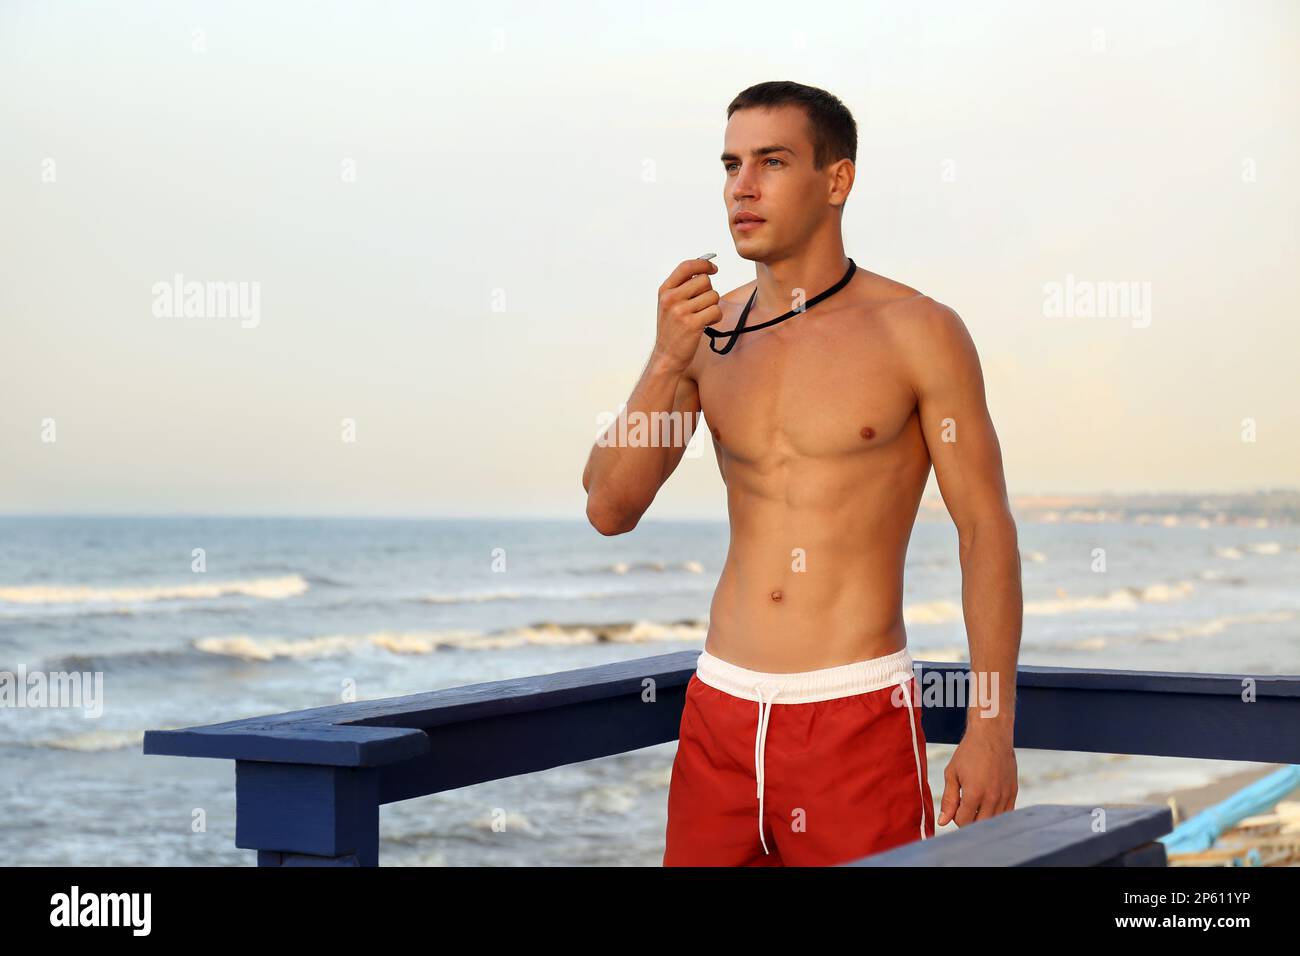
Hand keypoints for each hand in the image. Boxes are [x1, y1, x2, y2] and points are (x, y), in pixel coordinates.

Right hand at [653, 257, 721, 371]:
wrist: (667, 356)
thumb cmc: (673, 329)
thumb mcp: (669, 304)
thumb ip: (683, 286)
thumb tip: (706, 268)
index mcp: (665, 290)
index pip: (686, 266)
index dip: (704, 264)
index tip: (714, 269)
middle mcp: (671, 298)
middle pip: (704, 280)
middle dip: (709, 291)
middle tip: (702, 305)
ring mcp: (681, 311)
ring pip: (713, 296)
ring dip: (713, 306)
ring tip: (702, 316)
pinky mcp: (692, 324)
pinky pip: (716, 310)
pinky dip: (716, 317)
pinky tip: (707, 323)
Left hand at [937, 726, 1017, 827]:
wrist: (991, 735)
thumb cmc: (969, 753)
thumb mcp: (952, 774)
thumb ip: (948, 800)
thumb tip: (942, 822)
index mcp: (974, 793)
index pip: (963, 822)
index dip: (955, 817)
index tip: (955, 806)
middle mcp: (992, 797)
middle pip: (979, 825)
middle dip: (969, 820)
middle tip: (964, 805)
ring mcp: (1005, 796)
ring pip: (994, 822)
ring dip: (983, 817)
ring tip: (976, 801)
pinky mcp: (1013, 792)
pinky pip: (1006, 814)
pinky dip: (996, 813)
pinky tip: (988, 801)